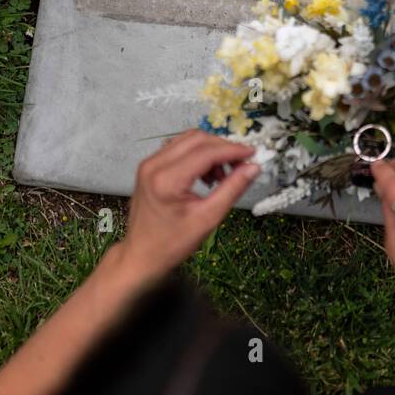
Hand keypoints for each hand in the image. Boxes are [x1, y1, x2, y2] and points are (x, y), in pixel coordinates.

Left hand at [112, 129, 259, 283]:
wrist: (141, 255)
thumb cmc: (173, 243)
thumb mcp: (208, 219)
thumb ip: (232, 189)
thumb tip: (253, 167)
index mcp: (167, 180)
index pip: (206, 152)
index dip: (233, 150)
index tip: (254, 153)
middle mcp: (155, 164)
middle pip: (198, 139)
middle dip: (223, 147)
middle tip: (241, 165)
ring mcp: (149, 163)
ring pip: (188, 140)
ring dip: (211, 150)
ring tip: (223, 175)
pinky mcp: (150, 166)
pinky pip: (179, 148)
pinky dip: (198, 154)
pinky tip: (207, 175)